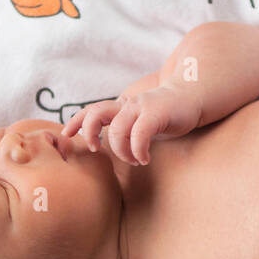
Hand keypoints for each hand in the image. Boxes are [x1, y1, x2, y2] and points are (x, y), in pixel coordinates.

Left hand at [62, 84, 201, 165]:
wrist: (192, 97)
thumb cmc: (167, 114)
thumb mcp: (141, 120)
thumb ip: (126, 128)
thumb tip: (111, 146)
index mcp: (121, 107)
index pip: (92, 110)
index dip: (76, 121)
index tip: (66, 134)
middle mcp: (127, 105)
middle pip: (95, 114)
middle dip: (89, 133)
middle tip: (97, 149)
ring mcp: (141, 107)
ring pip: (117, 129)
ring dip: (121, 151)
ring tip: (134, 161)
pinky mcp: (155, 114)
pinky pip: (139, 134)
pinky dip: (138, 150)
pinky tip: (145, 159)